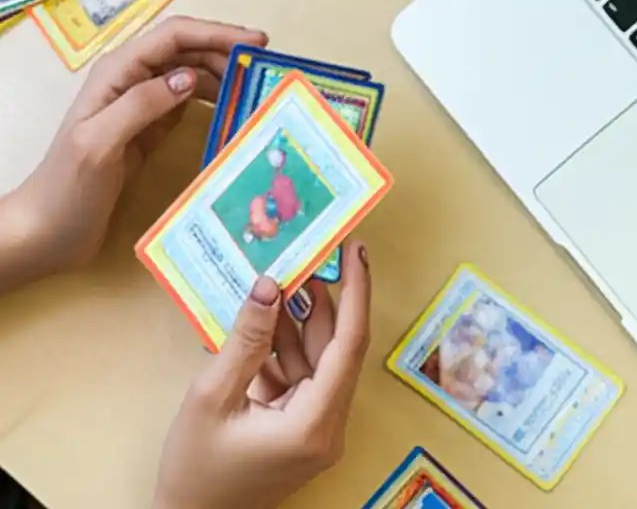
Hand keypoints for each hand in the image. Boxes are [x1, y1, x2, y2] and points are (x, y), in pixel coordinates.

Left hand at [0, 17, 266, 287]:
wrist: (49, 229)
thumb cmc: (68, 187)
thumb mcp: (99, 143)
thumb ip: (141, 105)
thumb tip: (189, 77)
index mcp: (115, 74)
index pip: (172, 37)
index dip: (216, 34)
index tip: (256, 43)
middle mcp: (130, 80)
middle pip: (185, 49)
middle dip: (226, 50)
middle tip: (266, 67)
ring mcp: (142, 103)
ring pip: (191, 72)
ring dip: (224, 74)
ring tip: (257, 87)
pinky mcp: (151, 127)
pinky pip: (190, 101)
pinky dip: (215, 98)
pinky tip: (234, 108)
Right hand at [154, 241, 371, 508]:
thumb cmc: (195, 470)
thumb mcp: (212, 398)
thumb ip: (245, 340)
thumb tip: (270, 285)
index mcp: (315, 423)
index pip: (349, 345)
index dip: (356, 293)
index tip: (355, 252)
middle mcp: (329, 428)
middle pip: (336, 350)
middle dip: (325, 301)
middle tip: (314, 254)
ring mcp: (318, 431)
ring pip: (318, 362)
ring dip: (299, 323)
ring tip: (282, 279)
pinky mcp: (303, 431)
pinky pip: (302, 379)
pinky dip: (284, 351)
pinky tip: (264, 322)